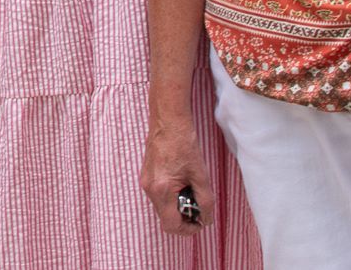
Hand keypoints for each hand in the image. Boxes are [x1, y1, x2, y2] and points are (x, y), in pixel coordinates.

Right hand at [140, 119, 211, 235]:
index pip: (171, 225)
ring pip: (162, 207)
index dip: (187, 229)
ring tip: (191, 190)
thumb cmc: (185, 144)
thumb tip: (206, 220)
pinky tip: (182, 182)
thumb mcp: (201, 175)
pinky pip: (159, 196)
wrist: (169, 121)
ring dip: (177, 206)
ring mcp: (145, 181)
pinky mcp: (146, 175)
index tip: (200, 222)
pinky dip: (171, 196)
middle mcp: (149, 188)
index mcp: (161, 190)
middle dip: (183, 217)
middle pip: (165, 218)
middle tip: (199, 206)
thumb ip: (205, 201)